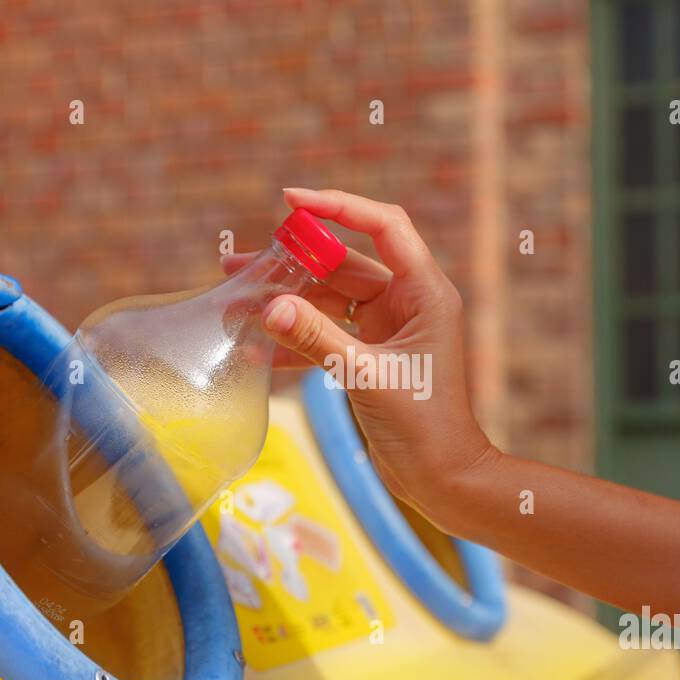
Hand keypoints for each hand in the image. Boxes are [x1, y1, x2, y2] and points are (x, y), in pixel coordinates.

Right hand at [220, 187, 497, 524]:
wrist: (444, 478)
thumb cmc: (423, 427)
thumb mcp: (366, 377)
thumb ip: (318, 339)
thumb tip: (270, 307)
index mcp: (424, 291)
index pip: (383, 225)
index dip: (337, 206)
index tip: (290, 200)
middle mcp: (409, 301)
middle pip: (344, 263)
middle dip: (292, 264)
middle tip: (238, 265)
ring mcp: (391, 328)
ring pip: (330, 300)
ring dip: (287, 303)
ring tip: (235, 304)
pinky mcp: (374, 355)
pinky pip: (330, 333)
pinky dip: (298, 337)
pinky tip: (258, 346)